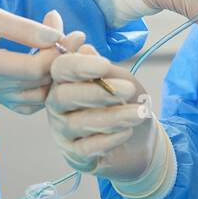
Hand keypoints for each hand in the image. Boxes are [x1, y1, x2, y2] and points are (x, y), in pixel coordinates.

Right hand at [0, 1, 64, 113]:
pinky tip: (44, 67)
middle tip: (74, 38)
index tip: (74, 34)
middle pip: (39, 84)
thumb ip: (25, 29)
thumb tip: (58, 37)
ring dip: (54, 78)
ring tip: (61, 51)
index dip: (59, 53)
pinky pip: (26, 104)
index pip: (34, 69)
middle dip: (62, 63)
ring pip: (37, 99)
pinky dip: (41, 90)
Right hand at [45, 46, 157, 180]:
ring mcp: (63, 131)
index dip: (79, 66)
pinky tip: (127, 132)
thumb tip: (79, 43)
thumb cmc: (126, 102)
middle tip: (128, 90)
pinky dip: (109, 139)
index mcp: (64, 79)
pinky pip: (86, 148)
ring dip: (112, 117)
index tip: (104, 65)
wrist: (140, 140)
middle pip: (64, 96)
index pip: (61, 68)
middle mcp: (57, 104)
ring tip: (139, 113)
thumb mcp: (120, 78)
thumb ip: (102, 65)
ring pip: (78, 123)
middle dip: (97, 93)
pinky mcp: (74, 155)